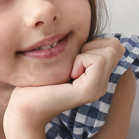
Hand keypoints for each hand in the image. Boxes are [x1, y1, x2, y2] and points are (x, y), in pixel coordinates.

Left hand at [4, 37, 124, 133]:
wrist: (23, 106)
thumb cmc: (38, 79)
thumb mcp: (65, 58)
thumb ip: (82, 48)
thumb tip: (94, 32)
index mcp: (98, 77)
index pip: (115, 45)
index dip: (94, 42)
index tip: (73, 57)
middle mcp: (102, 85)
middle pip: (116, 46)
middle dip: (92, 45)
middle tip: (71, 63)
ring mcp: (98, 89)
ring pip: (110, 51)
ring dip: (85, 52)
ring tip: (69, 69)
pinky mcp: (89, 91)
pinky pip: (97, 60)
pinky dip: (81, 60)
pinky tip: (68, 75)